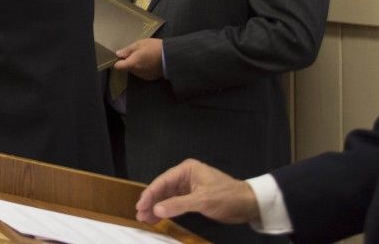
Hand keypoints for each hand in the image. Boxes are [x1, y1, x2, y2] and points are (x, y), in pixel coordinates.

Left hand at [113, 38, 163, 79]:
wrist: (172, 57)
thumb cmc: (154, 48)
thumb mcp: (140, 44)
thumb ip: (128, 50)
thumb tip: (118, 54)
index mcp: (132, 64)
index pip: (118, 67)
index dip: (118, 62)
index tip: (121, 56)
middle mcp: (136, 72)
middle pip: (127, 68)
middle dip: (129, 61)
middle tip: (137, 53)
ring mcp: (144, 76)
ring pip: (135, 70)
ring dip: (137, 65)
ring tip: (145, 56)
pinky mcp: (151, 78)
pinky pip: (142, 73)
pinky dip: (144, 68)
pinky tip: (150, 61)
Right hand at [136, 158, 259, 224]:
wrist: (249, 205)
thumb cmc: (227, 197)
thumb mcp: (202, 200)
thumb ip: (178, 205)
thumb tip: (156, 210)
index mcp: (186, 170)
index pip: (162, 181)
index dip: (149, 194)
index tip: (140, 206)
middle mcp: (185, 177)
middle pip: (163, 189)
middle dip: (151, 202)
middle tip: (140, 215)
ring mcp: (189, 188)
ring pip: (167, 197)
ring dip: (157, 208)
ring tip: (146, 219)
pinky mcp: (193, 198)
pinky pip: (175, 204)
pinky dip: (167, 211)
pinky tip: (159, 218)